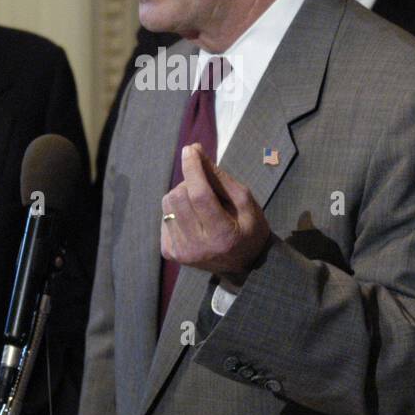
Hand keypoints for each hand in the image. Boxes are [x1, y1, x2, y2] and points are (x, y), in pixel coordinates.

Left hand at [161, 143, 270, 278]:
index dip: (192, 169)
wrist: (245, 265)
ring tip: (199, 205)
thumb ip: (220, 177)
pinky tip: (191, 219)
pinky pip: (164, 216)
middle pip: (178, 197)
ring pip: (167, 204)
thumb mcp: (246, 201)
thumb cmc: (249, 229)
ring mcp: (181, 251)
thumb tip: (195, 151)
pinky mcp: (170, 253)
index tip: (190, 149)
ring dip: (181, 195)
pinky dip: (176, 211)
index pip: (200, 195)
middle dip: (189, 182)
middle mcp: (197, 246)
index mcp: (222, 234)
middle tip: (203, 185)